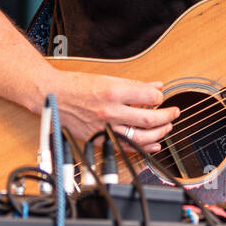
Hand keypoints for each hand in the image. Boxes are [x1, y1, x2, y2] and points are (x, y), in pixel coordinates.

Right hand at [40, 70, 178, 152]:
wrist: (51, 95)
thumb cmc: (76, 85)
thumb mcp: (108, 77)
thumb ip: (135, 85)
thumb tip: (156, 87)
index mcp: (113, 92)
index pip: (149, 98)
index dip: (160, 98)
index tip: (161, 97)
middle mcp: (110, 111)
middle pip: (148, 120)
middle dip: (166, 117)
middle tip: (174, 113)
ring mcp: (104, 127)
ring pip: (140, 138)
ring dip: (159, 134)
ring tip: (167, 127)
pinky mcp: (98, 139)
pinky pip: (125, 147)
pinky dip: (143, 148)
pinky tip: (154, 145)